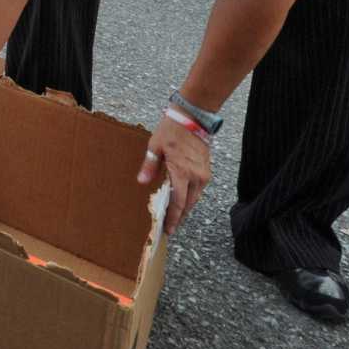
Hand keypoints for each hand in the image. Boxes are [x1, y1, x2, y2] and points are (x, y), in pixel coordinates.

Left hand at [139, 114, 212, 234]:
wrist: (193, 119)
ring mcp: (203, 175)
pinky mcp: (206, 171)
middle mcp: (196, 177)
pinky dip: (190, 198)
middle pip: (188, 204)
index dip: (173, 218)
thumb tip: (142, 182)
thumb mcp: (155, 147)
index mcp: (182, 172)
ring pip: (194, 199)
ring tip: (174, 217)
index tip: (168, 230)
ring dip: (185, 208)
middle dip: (179, 217)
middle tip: (169, 228)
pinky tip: (182, 200)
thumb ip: (149, 166)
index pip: (178, 202)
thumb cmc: (171, 131)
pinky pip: (198, 190)